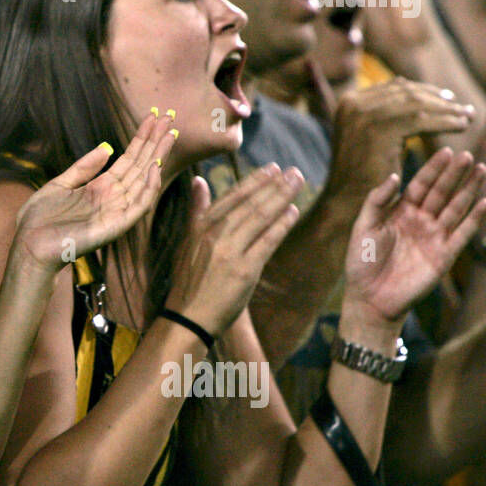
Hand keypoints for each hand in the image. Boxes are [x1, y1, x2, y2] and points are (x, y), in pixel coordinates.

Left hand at [12, 112, 176, 271]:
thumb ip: (83, 168)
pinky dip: (148, 187)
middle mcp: (112, 198)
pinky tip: (154, 166)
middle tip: (169, 117)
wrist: (29, 245)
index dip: (141, 139)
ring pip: (143, 180)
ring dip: (157, 157)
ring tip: (169, 133)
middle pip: (140, 166)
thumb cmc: (39, 220)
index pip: (128, 160)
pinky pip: (138, 205)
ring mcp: (116, 211)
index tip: (153, 118)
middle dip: (154, 142)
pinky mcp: (115, 225)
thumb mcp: (60, 184)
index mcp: (100, 188)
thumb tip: (107, 147)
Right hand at [165, 164, 304, 334]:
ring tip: (298, 183)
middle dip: (274, 185)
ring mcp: (230, 252)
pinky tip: (293, 211)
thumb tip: (199, 181)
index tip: (272, 168)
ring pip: (259, 218)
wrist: (188, 316)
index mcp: (200, 227)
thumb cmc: (189, 280)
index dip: (254, 181)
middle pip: (249, 204)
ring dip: (281, 197)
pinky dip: (281, 225)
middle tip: (294, 171)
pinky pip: (267, 242)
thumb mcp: (187, 240)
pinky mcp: (244, 270)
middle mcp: (214, 235)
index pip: (232, 197)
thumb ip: (196, 210)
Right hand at [326, 78, 474, 197]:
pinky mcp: (380, 131)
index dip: (425, 91)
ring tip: (469, 116)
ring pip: (417, 105)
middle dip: (439, 99)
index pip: (395, 87)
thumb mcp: (368, 133)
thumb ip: (382, 111)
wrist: (347, 199)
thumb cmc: (362, 172)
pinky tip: (462, 126)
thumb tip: (406, 84)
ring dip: (447, 110)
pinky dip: (445, 122)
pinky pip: (422, 120)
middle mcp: (353, 104)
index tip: (449, 98)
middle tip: (464, 108)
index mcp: (349, 101)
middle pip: (407, 93)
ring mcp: (364, 116)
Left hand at [344, 148, 485, 323]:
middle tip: (467, 155)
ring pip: (455, 208)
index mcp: (400, 211)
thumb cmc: (361, 262)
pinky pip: (462, 234)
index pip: (420, 184)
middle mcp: (420, 220)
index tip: (446, 150)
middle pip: (441, 192)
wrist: (370, 298)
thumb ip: (377, 201)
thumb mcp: (363, 227)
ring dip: (468, 190)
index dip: (433, 168)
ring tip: (480, 170)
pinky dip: (474, 220)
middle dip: (454, 174)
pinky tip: (484, 203)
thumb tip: (395, 175)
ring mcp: (434, 237)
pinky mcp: (444, 255)